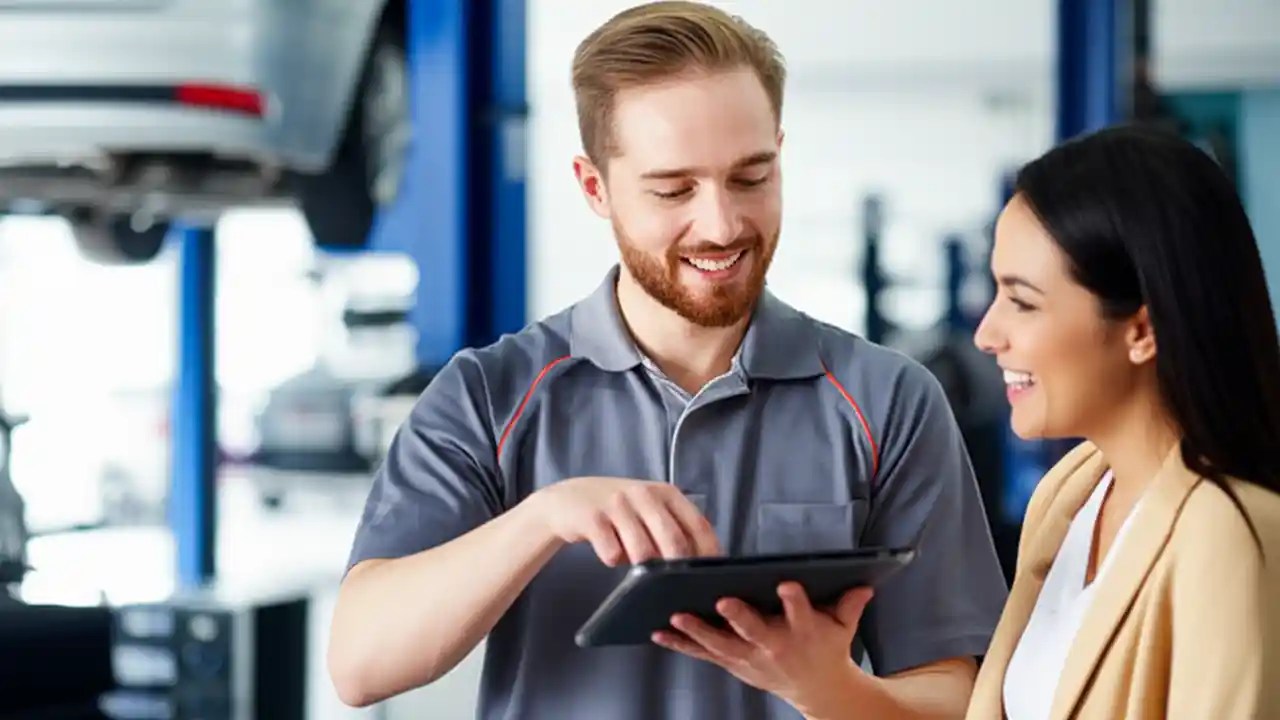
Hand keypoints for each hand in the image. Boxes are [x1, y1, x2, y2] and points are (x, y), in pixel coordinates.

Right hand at [532, 477, 721, 565]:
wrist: (567, 500)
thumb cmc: (618, 510)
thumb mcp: (649, 509)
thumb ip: (673, 527)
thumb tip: (699, 566)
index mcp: (666, 493)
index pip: (698, 525)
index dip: (709, 553)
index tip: (712, 577)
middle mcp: (644, 494)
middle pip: (674, 541)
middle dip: (677, 569)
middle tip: (675, 587)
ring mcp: (618, 504)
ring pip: (643, 552)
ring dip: (643, 568)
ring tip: (637, 567)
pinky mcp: (593, 518)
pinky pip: (612, 554)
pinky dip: (613, 560)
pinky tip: (608, 552)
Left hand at [653, 582, 873, 716]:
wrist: (818, 690)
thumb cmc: (827, 647)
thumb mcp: (843, 626)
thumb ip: (849, 604)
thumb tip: (865, 583)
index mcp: (804, 631)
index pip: (801, 612)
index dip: (795, 600)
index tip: (787, 585)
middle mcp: (775, 646)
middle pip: (755, 630)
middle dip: (739, 616)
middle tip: (723, 600)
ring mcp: (750, 658)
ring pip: (721, 643)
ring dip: (698, 630)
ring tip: (677, 614)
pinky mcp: (733, 664)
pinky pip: (703, 654)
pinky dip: (681, 644)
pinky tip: (660, 631)